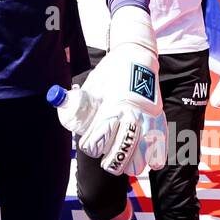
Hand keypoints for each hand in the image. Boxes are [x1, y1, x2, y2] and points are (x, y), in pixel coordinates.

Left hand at [78, 7, 162, 176]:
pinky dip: (153, 160)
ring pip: (141, 160)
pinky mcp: (160, 122)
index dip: (91, 146)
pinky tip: (145, 157)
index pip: (97, 142)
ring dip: (131, 163)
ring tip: (125, 158)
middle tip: (107, 159)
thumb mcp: (91, 85)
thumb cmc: (110, 73)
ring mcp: (148, 121)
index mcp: (111, 107)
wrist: (136, 56)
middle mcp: (131, 116)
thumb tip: (59, 104)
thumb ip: (77, 101)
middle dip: (111, 162)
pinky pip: (160, 152)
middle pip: (120, 156)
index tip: (89, 143)